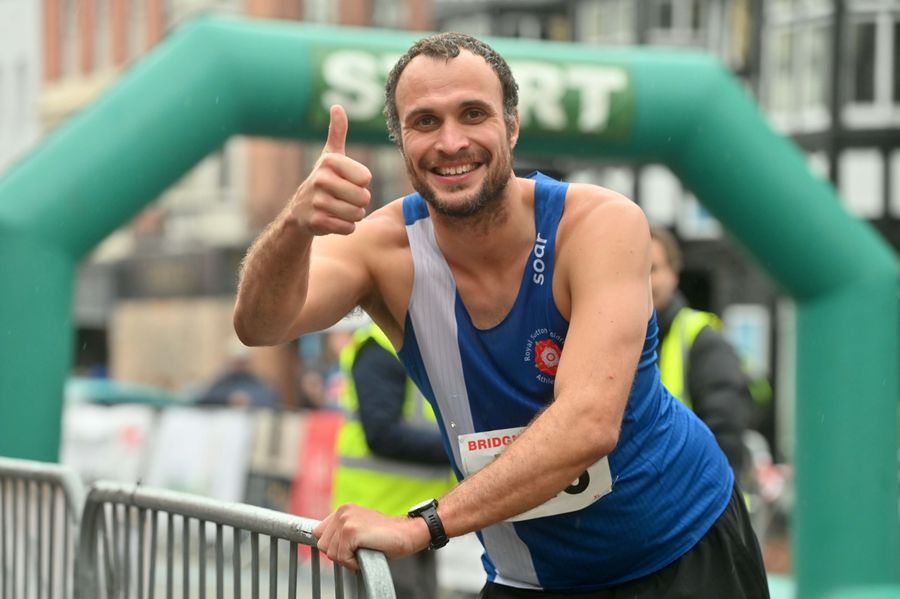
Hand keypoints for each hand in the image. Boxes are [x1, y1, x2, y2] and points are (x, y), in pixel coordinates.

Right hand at [290, 105, 372, 235]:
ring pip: (357, 214)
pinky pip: (348, 228)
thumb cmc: (323, 180)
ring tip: (339, 209)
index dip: (361, 183)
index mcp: (330, 162)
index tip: (347, 181)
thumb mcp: (330, 155)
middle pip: (364, 198)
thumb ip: (337, 132)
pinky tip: (334, 220)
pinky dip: (346, 227)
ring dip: (353, 215)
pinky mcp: (317, 222)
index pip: (366, 178)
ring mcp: (317, 201)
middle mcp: (321, 179)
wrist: (300, 211)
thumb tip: (337, 106)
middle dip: (359, 202)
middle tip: (344, 199)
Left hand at [313, 503, 429, 570]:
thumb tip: (328, 548)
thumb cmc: (386, 535)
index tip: (346, 550)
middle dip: (339, 554)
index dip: (332, 546)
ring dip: (346, 559)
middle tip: (357, 553)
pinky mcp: (351, 532)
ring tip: (362, 553)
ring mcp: (346, 521)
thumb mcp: (360, 527)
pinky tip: (364, 556)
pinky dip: (353, 563)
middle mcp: (342, 512)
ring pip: (331, 553)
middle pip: (323, 544)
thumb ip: (343, 533)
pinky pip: (341, 557)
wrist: (407, 533)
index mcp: (343, 510)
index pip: (319, 533)